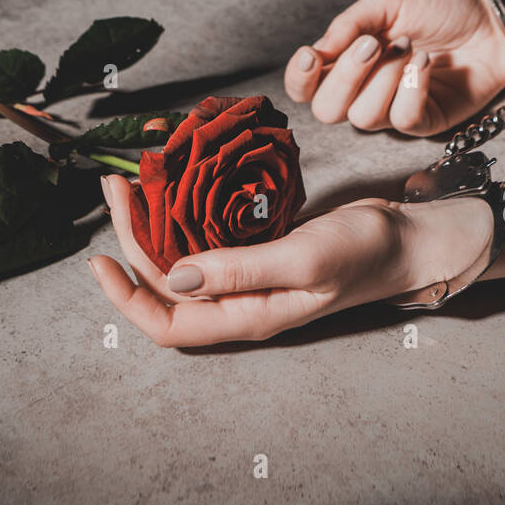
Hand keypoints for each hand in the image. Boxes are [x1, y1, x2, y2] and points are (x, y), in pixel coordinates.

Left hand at [88, 175, 492, 346]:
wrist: (404, 240)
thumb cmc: (361, 255)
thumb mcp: (302, 260)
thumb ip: (239, 270)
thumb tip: (173, 276)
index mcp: (246, 315)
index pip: (169, 323)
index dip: (129, 297)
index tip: (100, 258)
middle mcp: (239, 301)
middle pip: (166, 284)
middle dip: (132, 239)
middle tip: (116, 187)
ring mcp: (247, 276)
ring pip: (182, 258)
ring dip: (153, 223)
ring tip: (133, 181)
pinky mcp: (257, 249)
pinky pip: (205, 237)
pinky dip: (182, 212)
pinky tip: (175, 185)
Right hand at [284, 0, 504, 134]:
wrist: (490, 20)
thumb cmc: (439, 7)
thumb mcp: (387, 1)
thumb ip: (349, 23)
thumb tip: (320, 50)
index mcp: (347, 61)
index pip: (305, 88)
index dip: (300, 80)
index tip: (313, 57)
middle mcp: (363, 90)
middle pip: (327, 111)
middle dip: (347, 76)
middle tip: (373, 44)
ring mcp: (392, 109)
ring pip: (363, 118)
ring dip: (386, 77)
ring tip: (410, 46)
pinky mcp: (424, 122)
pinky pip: (402, 120)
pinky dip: (412, 88)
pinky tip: (425, 63)